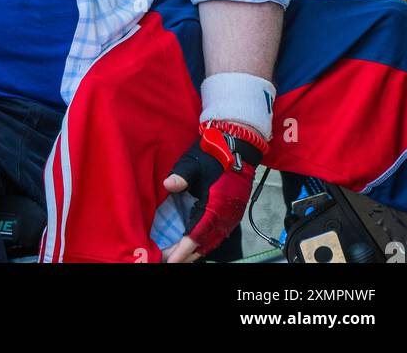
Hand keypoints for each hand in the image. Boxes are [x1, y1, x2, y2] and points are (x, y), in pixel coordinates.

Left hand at [162, 124, 262, 262]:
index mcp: (216, 205)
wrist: (238, 145)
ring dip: (196, 250)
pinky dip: (206, 242)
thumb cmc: (214, 153)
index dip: (183, 249)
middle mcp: (226, 215)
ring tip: (179, 257)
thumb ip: (181, 176)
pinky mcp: (233, 213)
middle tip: (168, 260)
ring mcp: (231, 216)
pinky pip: (218, 235)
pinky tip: (195, 244)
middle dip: (187, 254)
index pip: (197, 234)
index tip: (171, 260)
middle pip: (205, 243)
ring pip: (212, 241)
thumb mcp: (194, 162)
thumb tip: (168, 185)